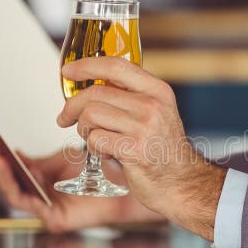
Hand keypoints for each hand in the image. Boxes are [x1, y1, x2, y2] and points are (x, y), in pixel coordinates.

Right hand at [0, 141, 163, 231]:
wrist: (136, 183)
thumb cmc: (114, 163)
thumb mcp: (87, 141)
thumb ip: (75, 125)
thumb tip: (66, 99)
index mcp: (52, 175)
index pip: (21, 165)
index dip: (5, 151)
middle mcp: (48, 191)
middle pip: (14, 178)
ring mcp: (51, 205)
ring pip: (16, 191)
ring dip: (1, 172)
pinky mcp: (56, 217)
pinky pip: (30, 204)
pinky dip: (16, 187)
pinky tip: (11, 171)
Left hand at [58, 58, 226, 240]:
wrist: (181, 181)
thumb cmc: (163, 148)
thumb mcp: (156, 111)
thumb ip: (131, 95)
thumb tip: (91, 84)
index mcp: (157, 90)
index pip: (115, 66)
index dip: (87, 65)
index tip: (69, 71)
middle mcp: (151, 105)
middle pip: (95, 93)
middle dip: (72, 106)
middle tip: (66, 117)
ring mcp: (143, 127)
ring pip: (91, 115)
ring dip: (84, 129)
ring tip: (95, 138)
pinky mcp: (133, 150)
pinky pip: (95, 139)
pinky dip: (94, 148)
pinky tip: (106, 153)